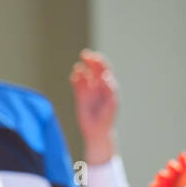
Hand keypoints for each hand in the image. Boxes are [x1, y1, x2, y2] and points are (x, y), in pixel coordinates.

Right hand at [69, 50, 117, 164]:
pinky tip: (73, 76)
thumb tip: (105, 76)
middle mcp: (98, 86)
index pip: (105, 69)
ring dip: (81, 69)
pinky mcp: (80, 97)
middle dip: (90, 61)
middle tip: (85, 55)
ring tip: (78, 68)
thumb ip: (109, 89)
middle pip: (94, 69)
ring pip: (84, 75)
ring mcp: (89, 91)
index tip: (95, 58)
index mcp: (108, 86)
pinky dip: (75, 79)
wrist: (97, 131)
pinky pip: (76, 84)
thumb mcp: (111, 103)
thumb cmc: (107, 117)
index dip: (100, 62)